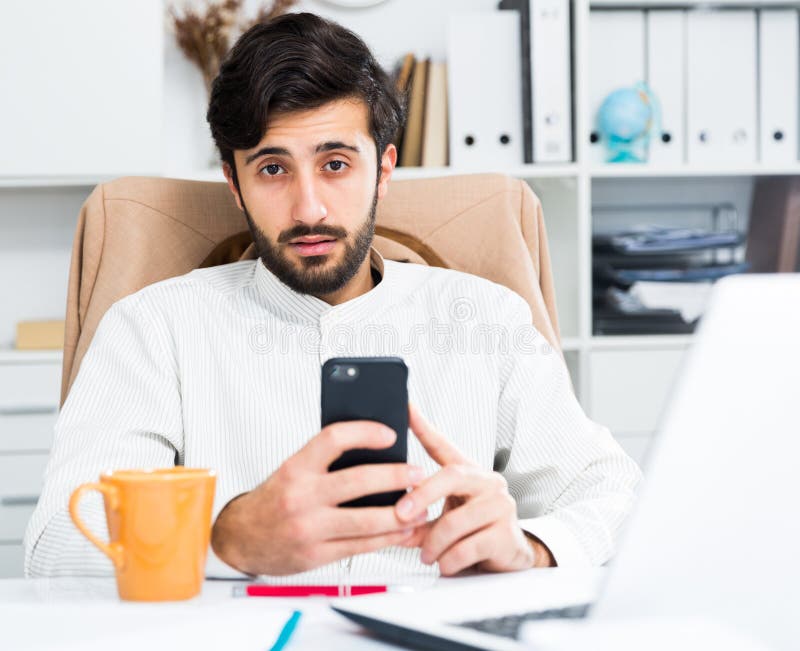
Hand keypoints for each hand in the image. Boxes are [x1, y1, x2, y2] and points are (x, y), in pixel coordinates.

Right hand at [211, 421, 426, 575]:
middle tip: (418, 473)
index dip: (365, 433)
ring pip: (366, 520)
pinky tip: (403, 531)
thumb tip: (376, 452)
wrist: (241, 538)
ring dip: (401, 514)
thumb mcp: (293, 471)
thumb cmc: (274, 499)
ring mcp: (309, 527)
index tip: (389, 434)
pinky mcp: (316, 554)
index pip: (333, 439)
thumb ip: (326, 462)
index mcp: (295, 468)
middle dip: (396, 477)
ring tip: (420, 507)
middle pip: (358, 481)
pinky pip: (361, 546)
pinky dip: (388, 539)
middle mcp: (301, 496)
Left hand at [396, 404, 553, 574]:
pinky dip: (449, 560)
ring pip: (455, 521)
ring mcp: (500, 506)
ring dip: (433, 543)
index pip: (443, 445)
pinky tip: (444, 564)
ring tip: (425, 555)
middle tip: (400, 515)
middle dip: (421, 496)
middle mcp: (488, 482)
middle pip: (451, 475)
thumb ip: (419, 514)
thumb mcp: (444, 517)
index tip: (406, 407)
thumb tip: (387, 516)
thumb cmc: (473, 532)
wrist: (508, 558)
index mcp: (469, 473)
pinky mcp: (506, 534)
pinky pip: (467, 547)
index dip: (423, 426)